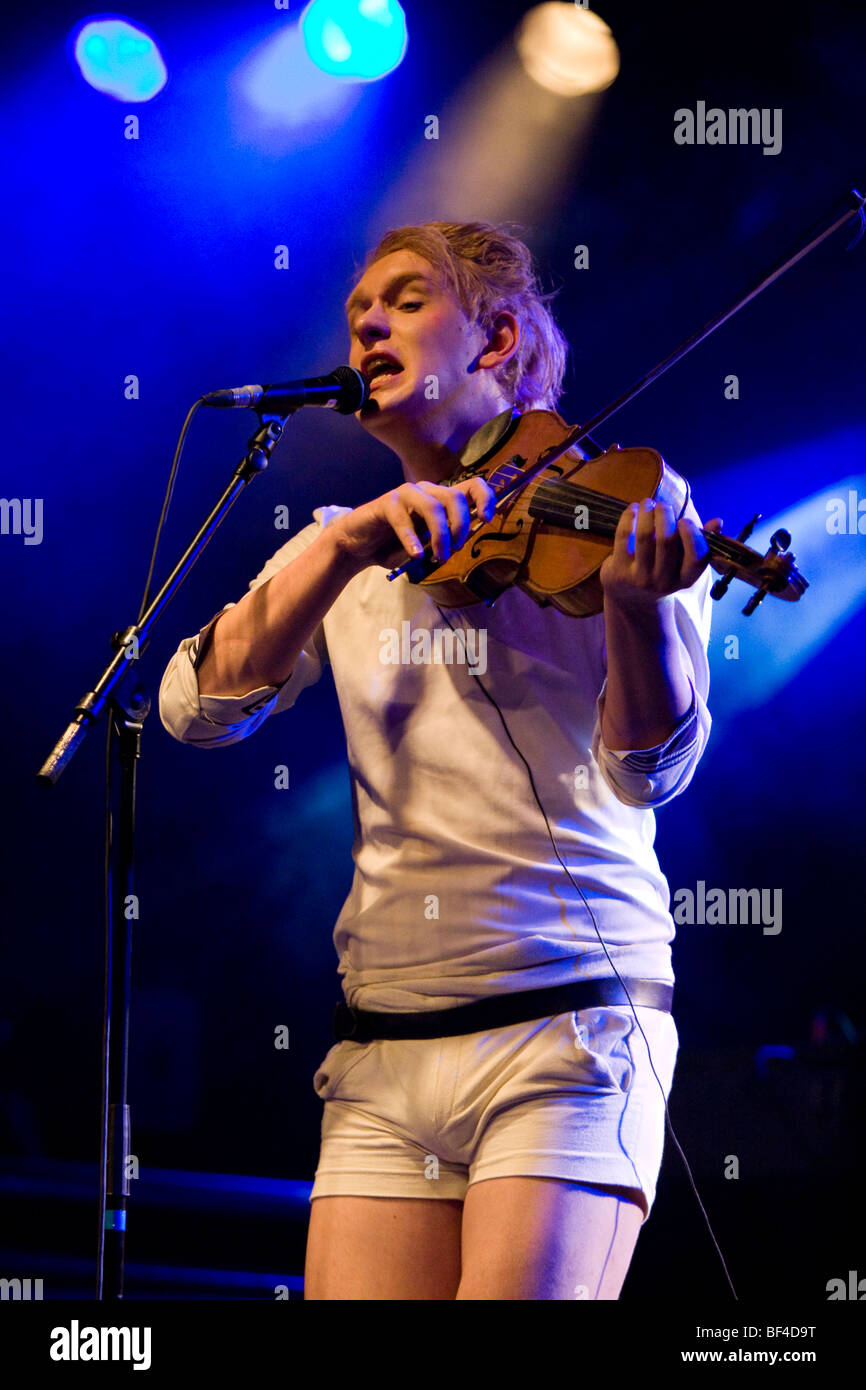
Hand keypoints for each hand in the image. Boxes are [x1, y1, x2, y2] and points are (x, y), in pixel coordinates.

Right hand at [330, 476, 496, 571]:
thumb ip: (447, 540)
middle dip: (460, 527)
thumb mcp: (429, 545)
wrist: (360, 546)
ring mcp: (406, 495)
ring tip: (437, 557)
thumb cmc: (397, 545)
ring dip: (440, 535)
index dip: (485, 498)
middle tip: (453, 550)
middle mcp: (427, 491)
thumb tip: (464, 544)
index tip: (487, 519)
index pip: (472, 486)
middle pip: (455, 497)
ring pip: (433, 507)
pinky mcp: (386, 504)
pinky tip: (415, 554)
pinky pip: (403, 518)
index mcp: (441, 498)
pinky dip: (412, 539)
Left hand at [599, 497, 722, 608]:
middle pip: (666, 541)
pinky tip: (634, 509)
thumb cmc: (663, 569)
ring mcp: (640, 578)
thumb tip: (718, 522)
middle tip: (663, 505)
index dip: (692, 535)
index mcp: (685, 579)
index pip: (696, 558)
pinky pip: (624, 537)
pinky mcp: (619, 571)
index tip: (684, 520)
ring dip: (647, 512)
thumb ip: (701, 541)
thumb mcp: (683, 562)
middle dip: (665, 515)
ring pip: (645, 536)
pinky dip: (630, 518)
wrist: (631, 597)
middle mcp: (663, 582)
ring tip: (648, 502)